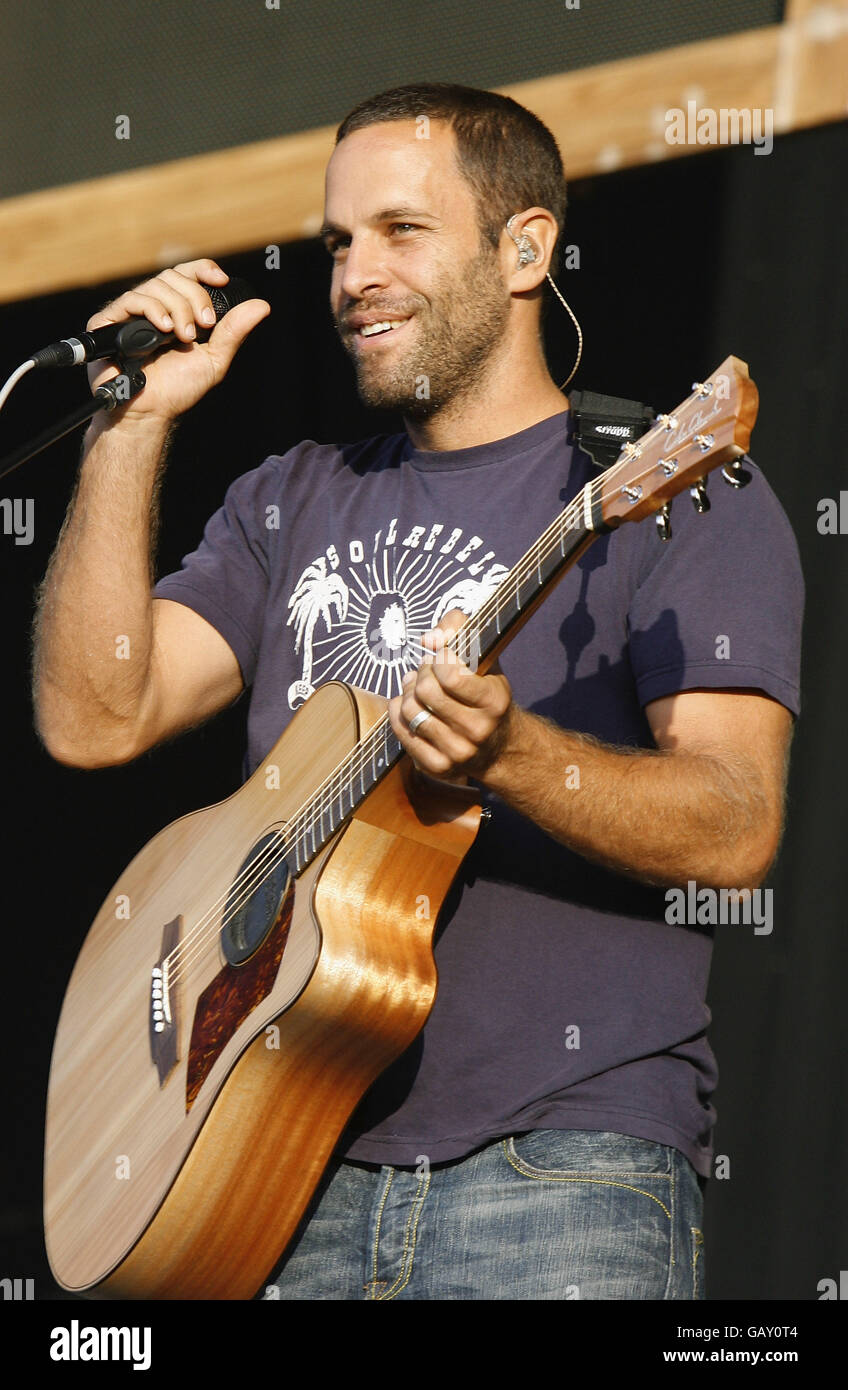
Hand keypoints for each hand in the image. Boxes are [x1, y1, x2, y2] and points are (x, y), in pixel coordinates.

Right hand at [85, 259, 270, 425]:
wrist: (149, 411)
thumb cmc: (178, 389)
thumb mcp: (214, 359)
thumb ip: (234, 332)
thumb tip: (262, 306)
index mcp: (175, 310)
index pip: (187, 274)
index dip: (203, 270)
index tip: (221, 280)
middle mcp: (152, 306)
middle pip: (174, 277)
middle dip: (194, 298)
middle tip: (203, 327)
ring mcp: (130, 312)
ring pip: (156, 286)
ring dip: (176, 308)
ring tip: (184, 337)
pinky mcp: (108, 320)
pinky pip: (132, 299)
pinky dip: (153, 309)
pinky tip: (164, 329)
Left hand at [388, 609, 515, 781]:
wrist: (499, 747)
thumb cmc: (486, 694)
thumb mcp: (486, 659)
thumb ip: (460, 632)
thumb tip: (429, 638)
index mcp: (494, 701)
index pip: (450, 675)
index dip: (437, 658)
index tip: (441, 656)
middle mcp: (478, 730)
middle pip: (425, 692)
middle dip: (421, 674)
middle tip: (425, 671)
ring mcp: (458, 752)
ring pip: (410, 711)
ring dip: (407, 692)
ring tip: (415, 687)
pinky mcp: (439, 767)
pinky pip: (402, 733)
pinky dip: (397, 713)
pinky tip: (406, 705)